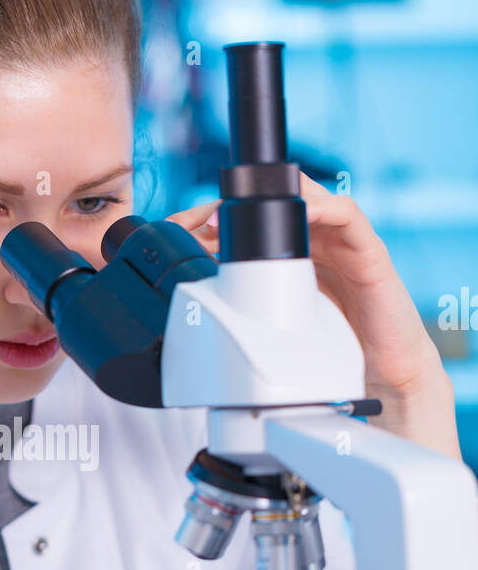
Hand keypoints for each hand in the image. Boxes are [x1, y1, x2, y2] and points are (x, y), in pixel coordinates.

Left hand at [167, 185, 461, 458]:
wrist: (385, 372)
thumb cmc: (337, 347)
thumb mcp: (278, 324)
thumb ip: (251, 306)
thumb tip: (200, 308)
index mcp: (293, 252)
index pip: (254, 218)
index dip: (219, 219)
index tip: (184, 232)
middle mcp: (317, 240)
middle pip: (274, 200)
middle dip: (234, 205)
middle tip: (201, 223)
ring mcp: (342, 242)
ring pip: (307, 197)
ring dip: (270, 200)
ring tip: (236, 216)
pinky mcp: (369, 251)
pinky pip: (346, 215)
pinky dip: (321, 209)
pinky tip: (296, 216)